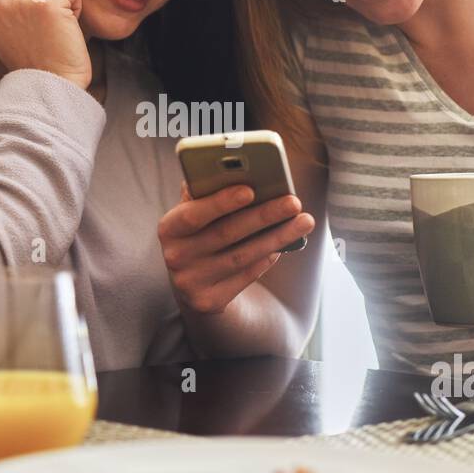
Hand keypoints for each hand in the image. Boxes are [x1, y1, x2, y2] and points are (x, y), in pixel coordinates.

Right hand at [0, 0, 90, 89]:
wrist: (50, 88)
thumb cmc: (38, 65)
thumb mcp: (10, 34)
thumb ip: (13, 7)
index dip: (37, 0)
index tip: (37, 28)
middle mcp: (2, 2)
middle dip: (50, 0)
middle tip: (49, 33)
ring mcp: (23, 1)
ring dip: (64, 4)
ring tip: (57, 32)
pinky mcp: (47, 4)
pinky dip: (78, 7)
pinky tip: (67, 30)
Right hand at [158, 183, 315, 315]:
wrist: (190, 280)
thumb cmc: (200, 232)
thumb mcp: (195, 212)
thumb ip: (207, 192)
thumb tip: (237, 171)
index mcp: (169, 228)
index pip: (193, 214)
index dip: (221, 202)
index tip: (251, 189)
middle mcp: (176, 256)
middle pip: (226, 233)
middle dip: (264, 216)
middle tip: (294, 202)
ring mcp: (191, 282)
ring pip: (242, 256)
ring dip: (277, 238)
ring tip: (304, 222)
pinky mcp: (209, 301)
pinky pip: (245, 276)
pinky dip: (266, 259)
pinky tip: (285, 245)